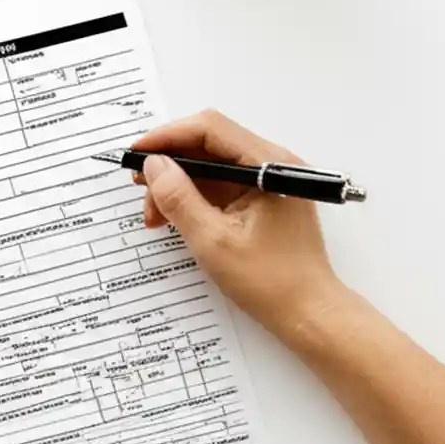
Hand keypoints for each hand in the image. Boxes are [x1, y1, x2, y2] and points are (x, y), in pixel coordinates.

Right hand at [133, 110, 346, 335]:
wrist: (308, 313)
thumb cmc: (270, 281)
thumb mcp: (212, 240)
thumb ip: (179, 198)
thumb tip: (153, 165)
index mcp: (269, 166)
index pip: (210, 130)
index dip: (167, 137)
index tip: (136, 155)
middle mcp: (271, 165)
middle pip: (208, 144)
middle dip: (169, 164)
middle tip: (139, 187)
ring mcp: (268, 181)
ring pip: (210, 166)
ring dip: (177, 184)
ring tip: (153, 215)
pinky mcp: (262, 199)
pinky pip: (219, 185)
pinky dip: (192, 197)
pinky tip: (172, 218)